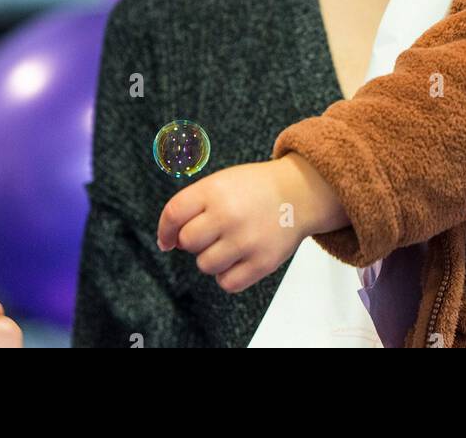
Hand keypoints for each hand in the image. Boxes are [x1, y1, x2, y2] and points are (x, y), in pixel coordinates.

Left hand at [156, 155, 345, 292]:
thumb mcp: (222, 182)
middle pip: (188, 242)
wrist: (300, 192)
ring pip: (205, 265)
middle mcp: (229, 214)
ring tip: (232, 242)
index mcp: (215, 189)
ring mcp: (246, 240)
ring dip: (213, 257)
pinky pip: (227, 283)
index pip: (174, 214)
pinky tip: (241, 257)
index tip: (168, 240)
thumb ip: (193, 206)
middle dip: (196, 241)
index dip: (166, 230)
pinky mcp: (262, 262)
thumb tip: (169, 243)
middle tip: (215, 232)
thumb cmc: (256, 189)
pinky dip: (229, 275)